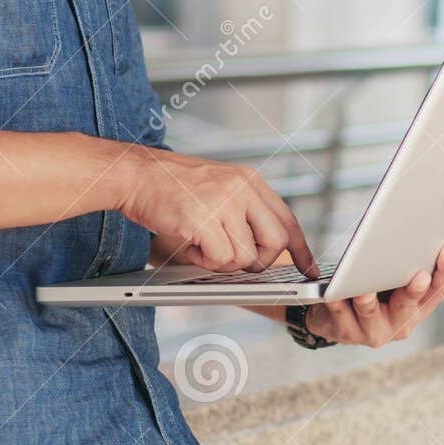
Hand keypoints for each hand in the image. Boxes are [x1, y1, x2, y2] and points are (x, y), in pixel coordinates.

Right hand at [119, 147, 317, 273]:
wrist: (134, 175)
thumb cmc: (171, 187)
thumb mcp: (218, 187)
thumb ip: (244, 212)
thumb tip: (266, 250)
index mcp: (249, 181)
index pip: (288, 219)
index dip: (301, 249)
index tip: (308, 269)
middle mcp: (242, 188)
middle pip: (276, 242)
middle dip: (259, 261)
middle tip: (235, 260)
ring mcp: (223, 202)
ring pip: (245, 256)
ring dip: (222, 261)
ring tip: (202, 243)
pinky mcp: (202, 219)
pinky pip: (220, 259)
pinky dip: (204, 261)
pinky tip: (190, 244)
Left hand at [305, 244, 443, 346]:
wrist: (338, 320)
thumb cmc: (374, 292)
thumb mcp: (395, 282)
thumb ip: (406, 264)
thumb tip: (411, 229)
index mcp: (419, 308)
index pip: (440, 290)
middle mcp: (401, 324)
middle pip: (409, 305)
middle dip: (414, 290)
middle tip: (419, 276)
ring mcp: (374, 331)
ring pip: (371, 313)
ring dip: (368, 301)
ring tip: (364, 290)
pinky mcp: (346, 332)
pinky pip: (340, 314)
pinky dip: (336, 300)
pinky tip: (333, 290)